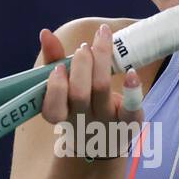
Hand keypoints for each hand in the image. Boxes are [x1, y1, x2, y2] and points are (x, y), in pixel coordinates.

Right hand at [38, 24, 144, 156]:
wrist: (101, 145)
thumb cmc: (77, 109)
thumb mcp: (62, 92)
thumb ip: (53, 61)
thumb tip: (45, 33)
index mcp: (62, 116)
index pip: (52, 109)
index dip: (55, 88)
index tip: (59, 68)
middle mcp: (83, 120)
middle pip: (79, 94)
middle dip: (81, 65)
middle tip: (83, 47)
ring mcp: (107, 122)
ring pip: (102, 89)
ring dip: (101, 60)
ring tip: (102, 37)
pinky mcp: (129, 122)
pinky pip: (132, 108)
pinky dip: (132, 90)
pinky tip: (131, 73)